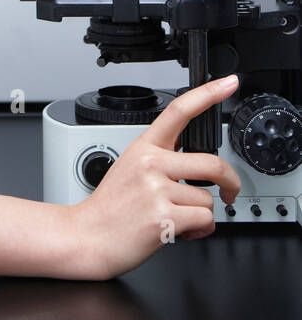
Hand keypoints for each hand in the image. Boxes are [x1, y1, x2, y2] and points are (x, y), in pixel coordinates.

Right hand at [69, 75, 241, 280]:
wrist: (88, 236)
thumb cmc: (111, 206)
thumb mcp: (130, 167)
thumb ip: (161, 159)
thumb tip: (197, 166)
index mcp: (144, 146)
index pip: (179, 111)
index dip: (208, 94)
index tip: (228, 83)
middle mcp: (151, 163)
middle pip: (212, 163)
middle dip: (230, 182)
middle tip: (228, 191)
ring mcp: (156, 189)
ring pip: (208, 199)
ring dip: (201, 214)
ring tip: (179, 218)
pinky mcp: (164, 217)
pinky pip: (204, 220)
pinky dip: (200, 231)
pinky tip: (180, 231)